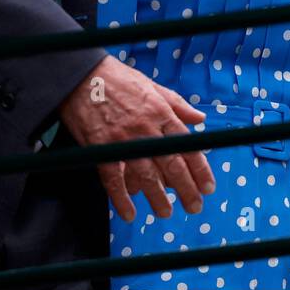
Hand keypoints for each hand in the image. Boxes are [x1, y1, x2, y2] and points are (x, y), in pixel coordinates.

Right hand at [58, 55, 215, 221]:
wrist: (81, 76)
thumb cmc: (117, 79)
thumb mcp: (152, 85)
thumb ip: (178, 104)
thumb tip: (200, 118)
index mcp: (160, 112)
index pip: (187, 146)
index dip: (200, 170)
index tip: (208, 187)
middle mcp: (146, 128)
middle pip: (171, 165)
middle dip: (186, 189)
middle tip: (194, 207)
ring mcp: (123, 140)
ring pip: (146, 176)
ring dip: (157, 198)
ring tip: (165, 212)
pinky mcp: (102, 149)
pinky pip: (114, 180)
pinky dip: (121, 199)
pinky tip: (129, 213)